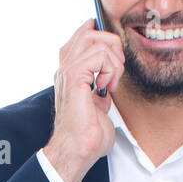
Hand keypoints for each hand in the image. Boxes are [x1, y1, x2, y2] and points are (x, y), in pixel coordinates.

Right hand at [44, 18, 124, 181]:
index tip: (115, 54)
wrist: (78, 149)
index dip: (100, 35)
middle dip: (112, 46)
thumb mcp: (99, 104)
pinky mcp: (74, 76)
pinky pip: (100, 55)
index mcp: (69, 73)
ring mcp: (68, 71)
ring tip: (111, 84)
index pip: (81, 37)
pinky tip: (107, 88)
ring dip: (114, 62)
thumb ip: (101, 88)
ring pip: (97, 41)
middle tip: (117, 71)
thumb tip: (110, 79)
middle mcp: (65, 68)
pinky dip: (111, 70)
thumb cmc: (87, 134)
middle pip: (90, 32)